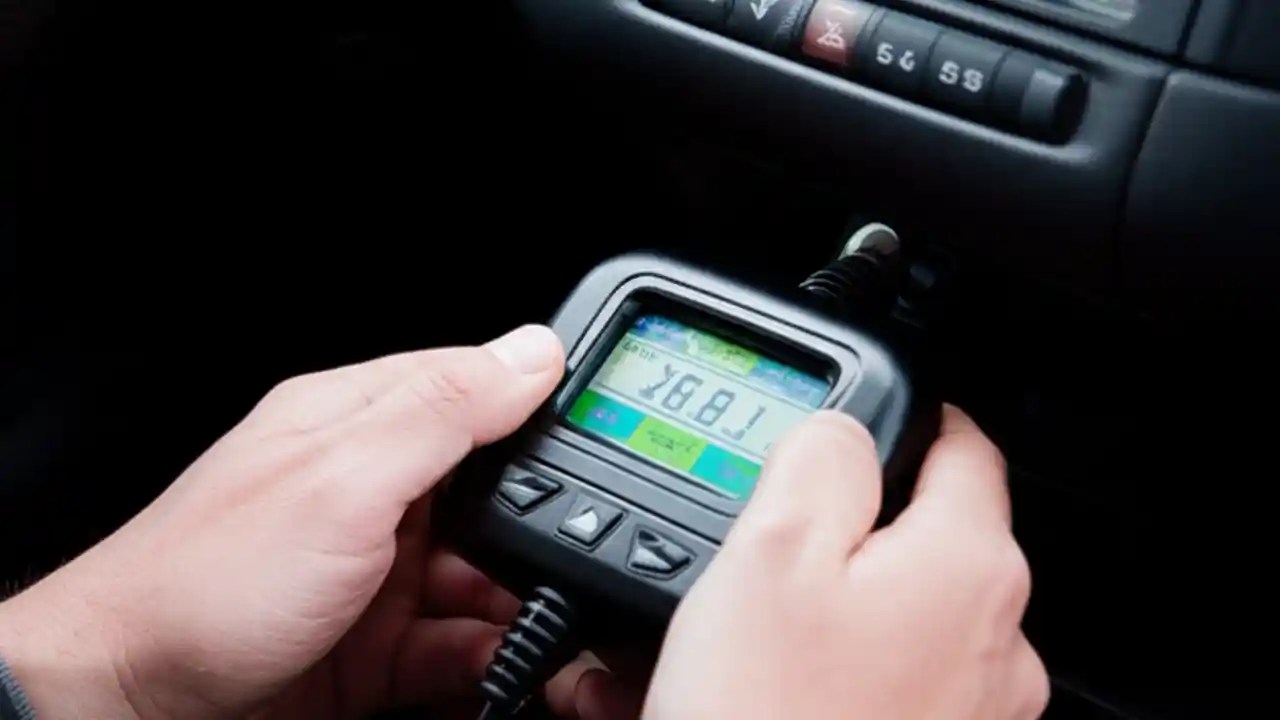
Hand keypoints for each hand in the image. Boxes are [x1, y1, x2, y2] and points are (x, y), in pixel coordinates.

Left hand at [0, 325, 639, 718]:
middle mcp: (368, 491)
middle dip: (537, 527)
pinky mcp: (372, 642)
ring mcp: (371, 570)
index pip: (475, 389)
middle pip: (491, 493)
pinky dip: (487, 657)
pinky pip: (456, 643)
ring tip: (538, 624)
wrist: (128, 706)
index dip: (544, 410)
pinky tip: (500, 666)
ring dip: (516, 601)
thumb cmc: (202, 585)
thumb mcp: (342, 480)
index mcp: (355, 423)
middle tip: (570, 555)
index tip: (604, 440)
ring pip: (482, 575)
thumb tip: (531, 350)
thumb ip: (443, 413)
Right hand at [645, 406, 1049, 719]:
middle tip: (751, 542)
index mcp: (966, 566)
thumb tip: (841, 430)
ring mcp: (972, 709)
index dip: (903, 418)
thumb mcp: (771, 552)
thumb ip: (820, 458)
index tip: (861, 420)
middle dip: (835, 529)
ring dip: (814, 608)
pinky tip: (744, 686)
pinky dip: (820, 670)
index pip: (961, 446)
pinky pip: (881, 682)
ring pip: (889, 616)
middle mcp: (992, 639)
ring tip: (717, 632)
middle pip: (919, 536)